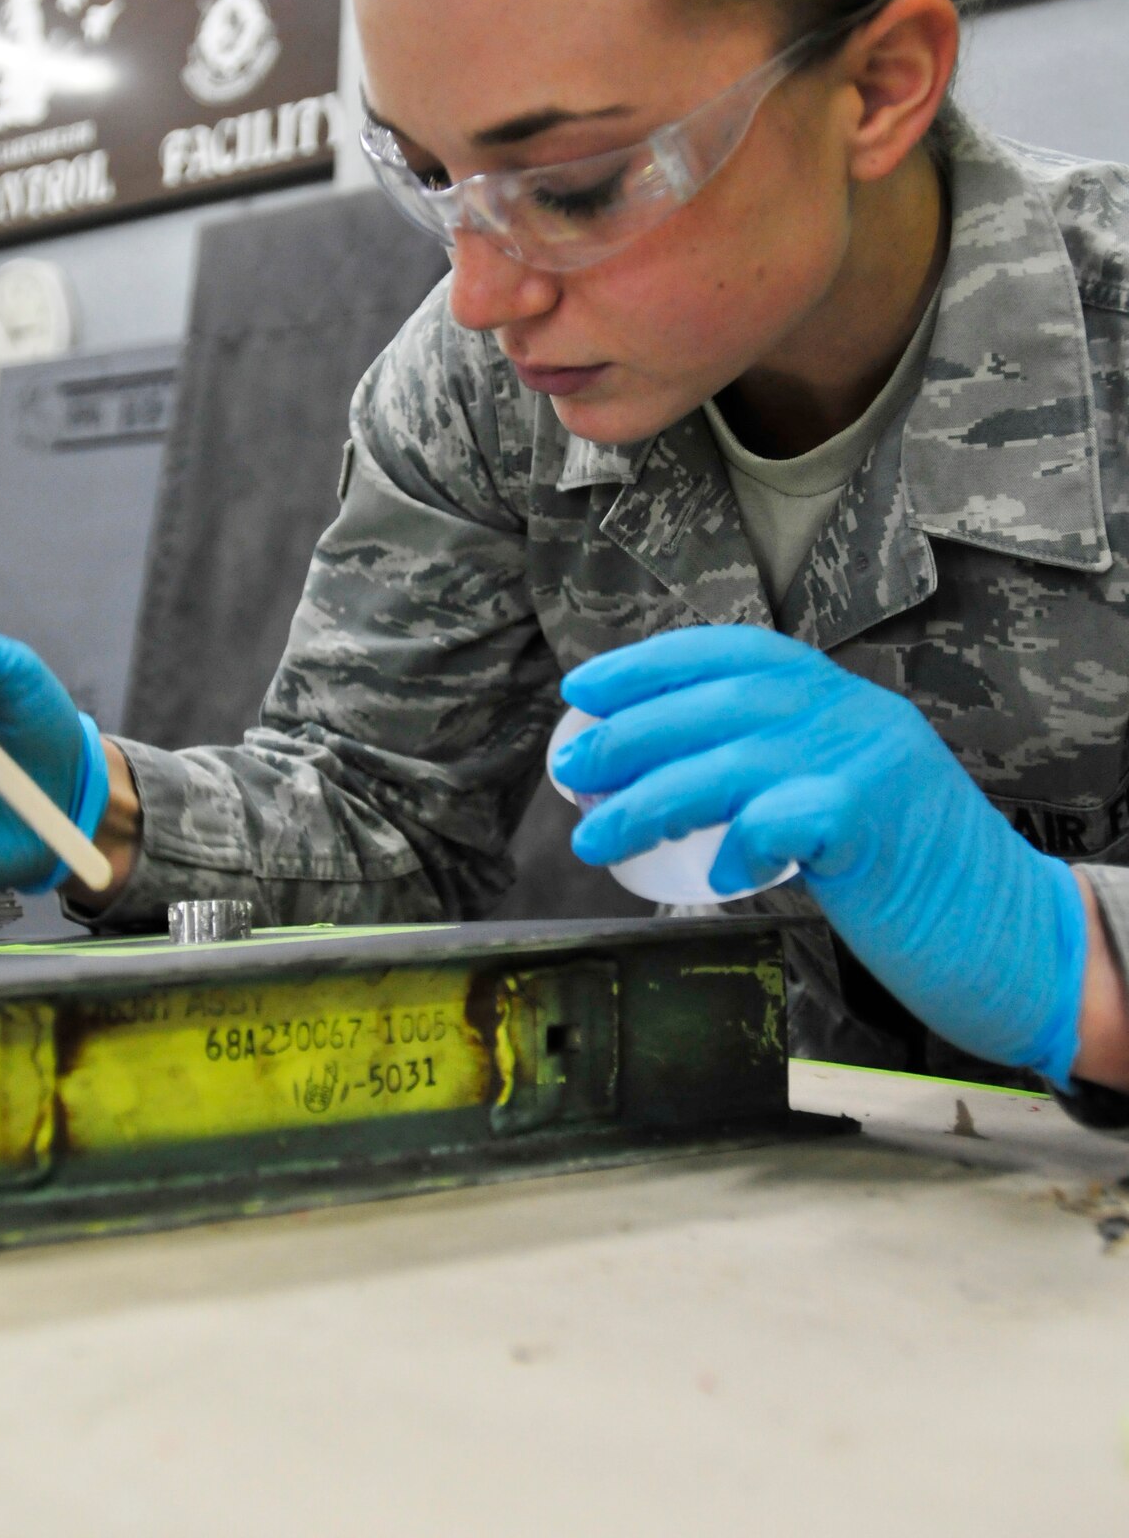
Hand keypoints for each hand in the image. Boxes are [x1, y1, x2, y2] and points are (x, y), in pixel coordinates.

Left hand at [551, 625, 1087, 1089]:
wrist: (1014, 933)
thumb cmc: (909, 876)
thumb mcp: (841, 795)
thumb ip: (776, 772)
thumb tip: (662, 775)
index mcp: (842, 699)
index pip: (733, 653)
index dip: (650, 664)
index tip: (584, 689)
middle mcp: (855, 715)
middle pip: (719, 702)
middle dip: (630, 733)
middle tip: (571, 771)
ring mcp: (869, 762)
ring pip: (731, 761)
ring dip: (649, 799)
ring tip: (594, 836)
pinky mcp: (875, 822)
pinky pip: (782, 819)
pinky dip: (737, 842)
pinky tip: (715, 874)